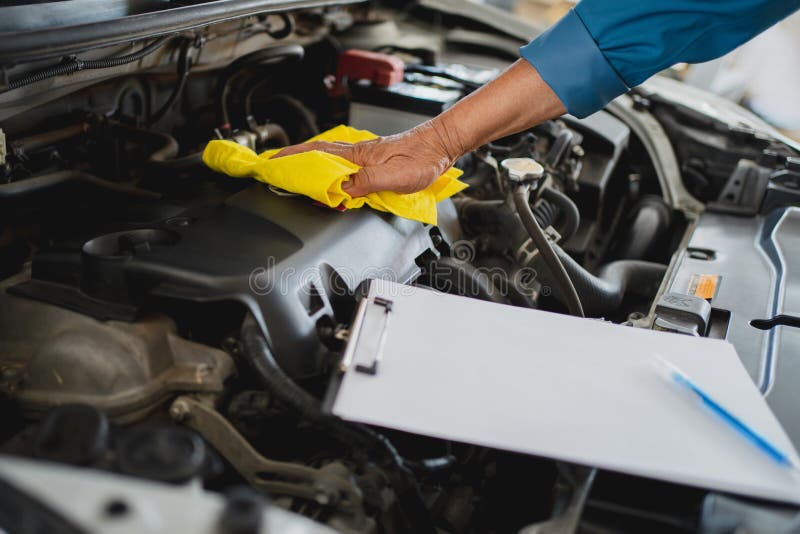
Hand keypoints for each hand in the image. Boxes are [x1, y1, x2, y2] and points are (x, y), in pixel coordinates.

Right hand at [273, 121, 461, 197]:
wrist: (442, 145)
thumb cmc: (423, 159)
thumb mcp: (394, 177)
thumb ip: (365, 183)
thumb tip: (341, 190)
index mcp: (358, 156)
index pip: (317, 156)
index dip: (293, 159)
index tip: (273, 164)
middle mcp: (358, 154)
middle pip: (318, 155)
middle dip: (294, 160)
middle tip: (274, 167)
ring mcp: (366, 156)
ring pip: (330, 159)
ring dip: (310, 164)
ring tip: (294, 173)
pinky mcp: (375, 161)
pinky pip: (344, 164)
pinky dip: (329, 168)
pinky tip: (329, 175)